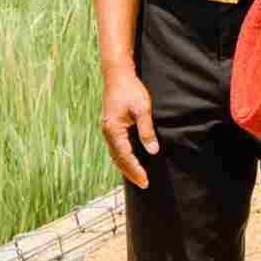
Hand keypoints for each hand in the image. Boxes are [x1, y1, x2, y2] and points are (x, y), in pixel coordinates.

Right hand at [101, 64, 158, 188]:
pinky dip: (123, 158)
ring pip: (115, 155)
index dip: (136, 170)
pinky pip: (115, 148)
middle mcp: (108, 133)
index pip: (126, 156)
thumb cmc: (130, 90)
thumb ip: (146, 130)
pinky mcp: (110, 127)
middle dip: (131, 173)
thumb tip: (152, 150)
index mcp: (114, 130)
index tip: (146, 181)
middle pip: (118, 160)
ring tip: (138, 177)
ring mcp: (107, 130)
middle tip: (144, 184)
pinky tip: (131, 162)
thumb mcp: (142, 109)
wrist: (117, 75)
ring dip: (126, 167)